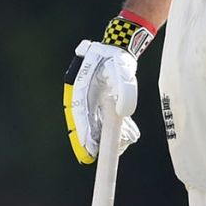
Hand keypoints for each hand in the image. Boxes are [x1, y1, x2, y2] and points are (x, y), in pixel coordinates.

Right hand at [63, 13, 153, 163]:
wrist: (118, 50)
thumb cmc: (117, 60)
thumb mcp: (123, 71)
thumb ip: (124, 91)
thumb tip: (123, 113)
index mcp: (82, 87)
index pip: (80, 114)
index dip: (83, 133)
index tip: (89, 149)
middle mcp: (83, 96)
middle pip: (84, 122)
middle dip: (90, 140)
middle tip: (97, 155)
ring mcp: (90, 100)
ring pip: (93, 123)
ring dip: (103, 136)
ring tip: (119, 145)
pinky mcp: (99, 103)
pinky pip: (102, 120)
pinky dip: (111, 129)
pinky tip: (126, 135)